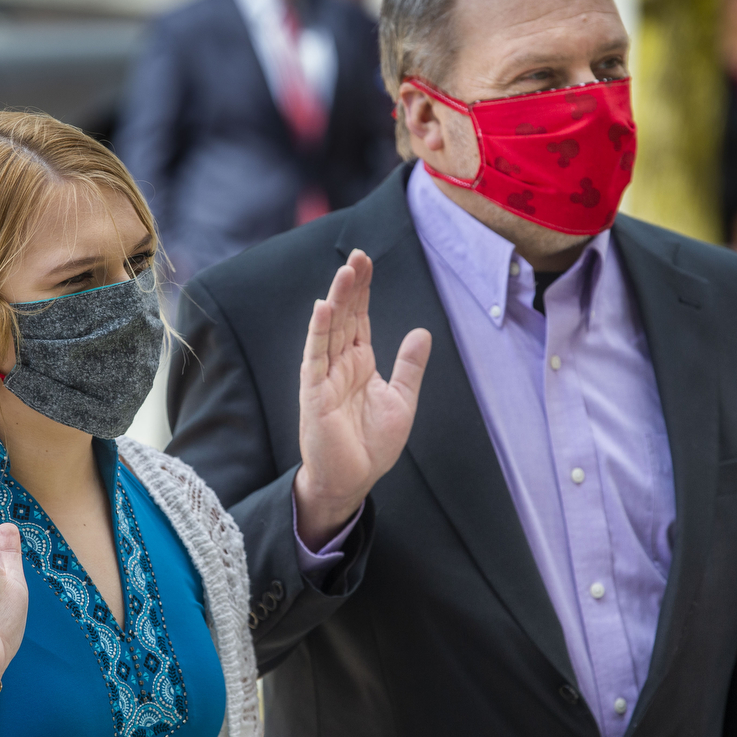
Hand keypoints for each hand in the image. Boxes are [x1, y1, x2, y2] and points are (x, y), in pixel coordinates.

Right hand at [295, 249, 431, 549]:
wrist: (352, 481)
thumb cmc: (371, 445)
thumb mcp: (401, 400)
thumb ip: (409, 366)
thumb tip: (423, 331)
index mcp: (360, 363)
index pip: (360, 318)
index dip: (363, 290)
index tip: (366, 261)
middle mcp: (340, 364)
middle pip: (345, 317)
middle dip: (351, 286)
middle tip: (358, 256)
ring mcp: (325, 377)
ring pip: (330, 330)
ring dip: (336, 301)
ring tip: (345, 272)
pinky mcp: (314, 394)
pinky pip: (315, 358)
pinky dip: (318, 333)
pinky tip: (323, 309)